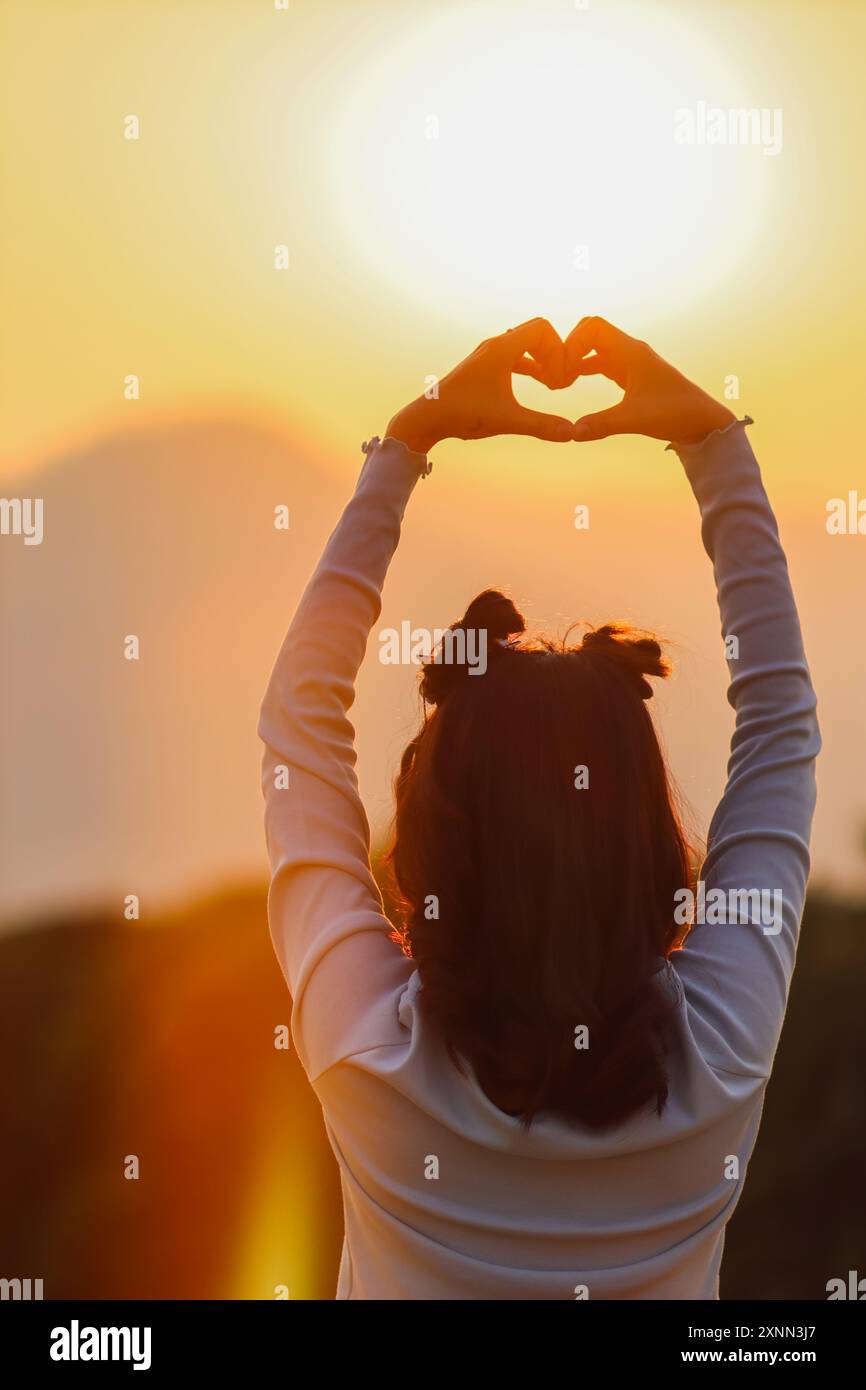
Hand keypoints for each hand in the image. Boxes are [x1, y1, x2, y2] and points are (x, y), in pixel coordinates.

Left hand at [386, 319, 573, 454]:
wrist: (427, 417)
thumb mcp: (507, 420)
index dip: (559, 350)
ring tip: (552, 386)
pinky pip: (514, 356)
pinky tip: (537, 385)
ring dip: (542, 360)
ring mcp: (487, 354)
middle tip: (560, 383)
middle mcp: (495, 345)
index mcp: (502, 349)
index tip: (559, 379)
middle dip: (554, 354)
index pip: (543, 328)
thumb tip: (572, 434)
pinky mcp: (483, 366)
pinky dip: (530, 366)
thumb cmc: (463, 414)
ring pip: (525, 345)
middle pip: (536, 333)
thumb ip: (541, 425)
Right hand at [518, 315, 735, 444]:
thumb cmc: (676, 413)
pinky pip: (602, 365)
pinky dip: (585, 370)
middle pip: (589, 334)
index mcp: (631, 352)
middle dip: (569, 349)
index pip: (592, 327)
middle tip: (557, 375)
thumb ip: (603, 424)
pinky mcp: (631, 377)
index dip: (572, 343)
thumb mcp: (636, 419)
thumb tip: (572, 433)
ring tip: (560, 382)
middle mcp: (630, 352)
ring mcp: (631, 363)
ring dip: (576, 360)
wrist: (702, 421)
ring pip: (595, 350)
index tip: (564, 371)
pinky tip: (573, 384)